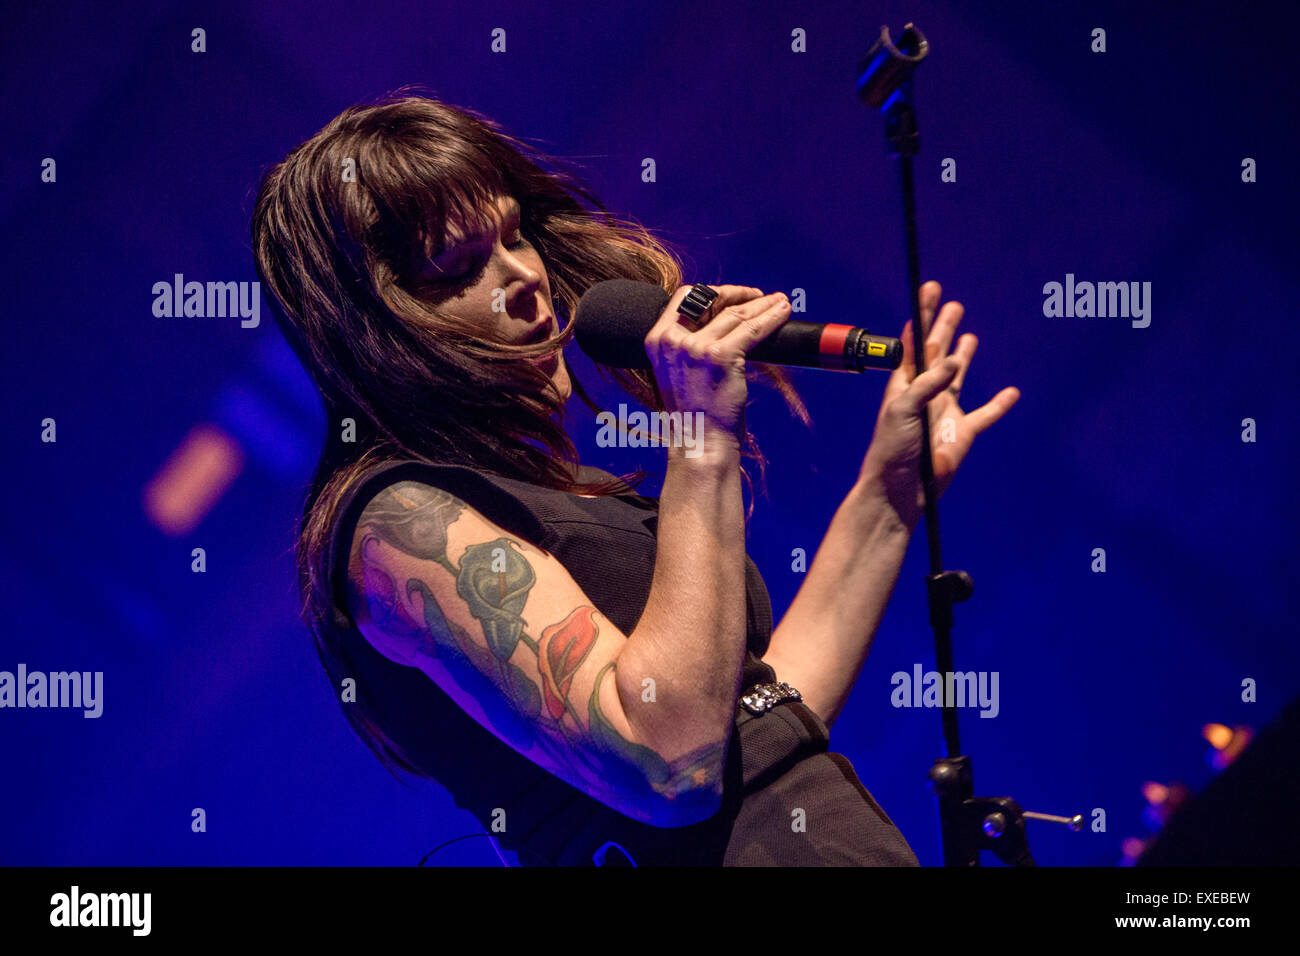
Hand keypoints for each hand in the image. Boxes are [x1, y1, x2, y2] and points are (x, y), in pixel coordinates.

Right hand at [643, 285, 791, 454]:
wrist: (700, 443)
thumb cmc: (695, 413)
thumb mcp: (679, 371)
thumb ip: (690, 345)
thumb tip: (723, 321)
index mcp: (657, 340)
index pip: (684, 297)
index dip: (713, 292)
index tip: (733, 297)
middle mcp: (673, 340)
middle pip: (712, 300)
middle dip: (740, 294)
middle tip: (761, 297)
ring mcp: (696, 347)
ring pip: (737, 313)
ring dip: (763, 305)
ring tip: (781, 303)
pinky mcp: (721, 356)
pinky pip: (753, 329)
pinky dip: (772, 318)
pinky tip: (783, 313)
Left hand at [858, 281, 1019, 529]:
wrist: (901, 489)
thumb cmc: (891, 448)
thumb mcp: (902, 409)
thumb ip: (928, 384)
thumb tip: (954, 361)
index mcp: (904, 383)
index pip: (914, 342)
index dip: (921, 315)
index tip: (928, 290)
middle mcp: (925, 393)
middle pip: (937, 352)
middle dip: (943, 327)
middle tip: (952, 303)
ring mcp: (944, 412)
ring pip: (957, 377)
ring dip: (964, 356)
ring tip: (969, 335)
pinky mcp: (962, 433)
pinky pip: (985, 414)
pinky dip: (999, 404)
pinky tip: (1011, 392)